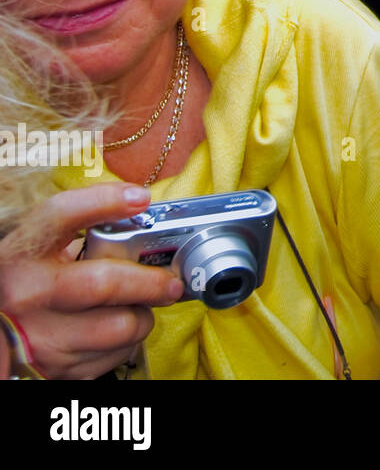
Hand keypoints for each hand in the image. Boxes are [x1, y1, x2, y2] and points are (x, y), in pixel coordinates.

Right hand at [0, 184, 184, 379]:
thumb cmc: (26, 283)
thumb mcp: (37, 251)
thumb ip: (76, 230)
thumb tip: (137, 209)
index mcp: (21, 254)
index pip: (59, 216)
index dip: (103, 202)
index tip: (138, 199)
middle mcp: (26, 293)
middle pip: (105, 283)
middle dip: (151, 282)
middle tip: (171, 282)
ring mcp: (38, 336)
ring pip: (118, 326)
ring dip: (141, 317)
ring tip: (138, 308)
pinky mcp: (53, 369)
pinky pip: (112, 357)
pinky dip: (124, 344)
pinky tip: (113, 331)